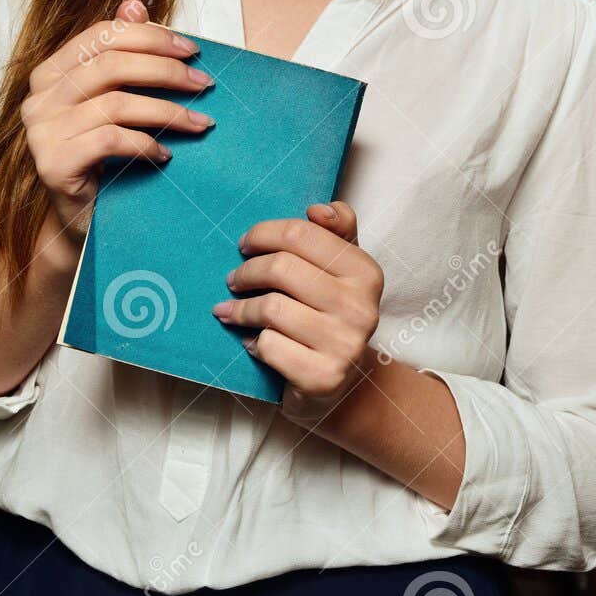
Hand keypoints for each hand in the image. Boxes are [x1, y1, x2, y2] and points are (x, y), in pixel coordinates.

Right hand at [20, 0, 215, 248]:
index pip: (102, 35)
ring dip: (168, 111)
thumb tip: (135, 3)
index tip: (192, 51)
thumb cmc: (102, 159)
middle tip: (205, 84)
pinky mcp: (53, 163)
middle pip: (111, 64)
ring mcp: (41, 132)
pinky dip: (146, 144)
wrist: (78, 222)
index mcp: (51, 72)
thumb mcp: (114, 103)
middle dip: (166, 71)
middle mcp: (39, 98)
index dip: (151, 36)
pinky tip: (167, 154)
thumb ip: (120, 54)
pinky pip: (110, 140)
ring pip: (115, 103)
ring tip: (201, 124)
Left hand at [211, 200, 382, 425]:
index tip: (245, 245)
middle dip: (247, 271)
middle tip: (233, 279)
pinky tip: (252, 341)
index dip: (263, 234)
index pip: (302, 235)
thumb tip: (318, 209)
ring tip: (230, 310)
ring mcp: (344, 344)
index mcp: (365, 273)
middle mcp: (360, 307)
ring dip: (241, 309)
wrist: (345, 386)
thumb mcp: (341, 271)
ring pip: (271, 308)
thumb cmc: (332, 317)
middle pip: (282, 268)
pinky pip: (269, 345)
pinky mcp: (322, 376)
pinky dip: (252, 342)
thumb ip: (336, 232)